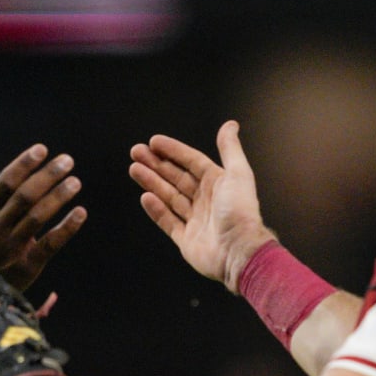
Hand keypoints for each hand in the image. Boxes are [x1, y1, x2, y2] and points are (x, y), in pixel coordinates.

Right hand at [0, 140, 86, 290]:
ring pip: (37, 218)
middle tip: (67, 160)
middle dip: (46, 177)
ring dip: (57, 198)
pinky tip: (81, 213)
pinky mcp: (28, 265)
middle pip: (24, 198)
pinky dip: (65, 229)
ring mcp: (13, 247)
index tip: (42, 149)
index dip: (23, 165)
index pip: (5, 183)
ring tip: (75, 182)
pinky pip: (49, 245)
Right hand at [128, 120, 275, 292]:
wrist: (239, 251)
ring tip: (134, 169)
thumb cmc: (240, 211)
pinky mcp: (186, 239)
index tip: (153, 141)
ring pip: (169, 197)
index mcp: (218, 183)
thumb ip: (230, 149)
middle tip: (136, 152)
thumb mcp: (238, 173)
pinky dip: (156, 209)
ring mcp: (195, 220)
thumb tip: (230, 125)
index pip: (191, 161)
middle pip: (176, 177)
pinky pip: (168, 221)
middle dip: (156, 164)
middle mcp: (205, 200)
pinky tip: (145, 196)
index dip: (173, 151)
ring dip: (152, 182)